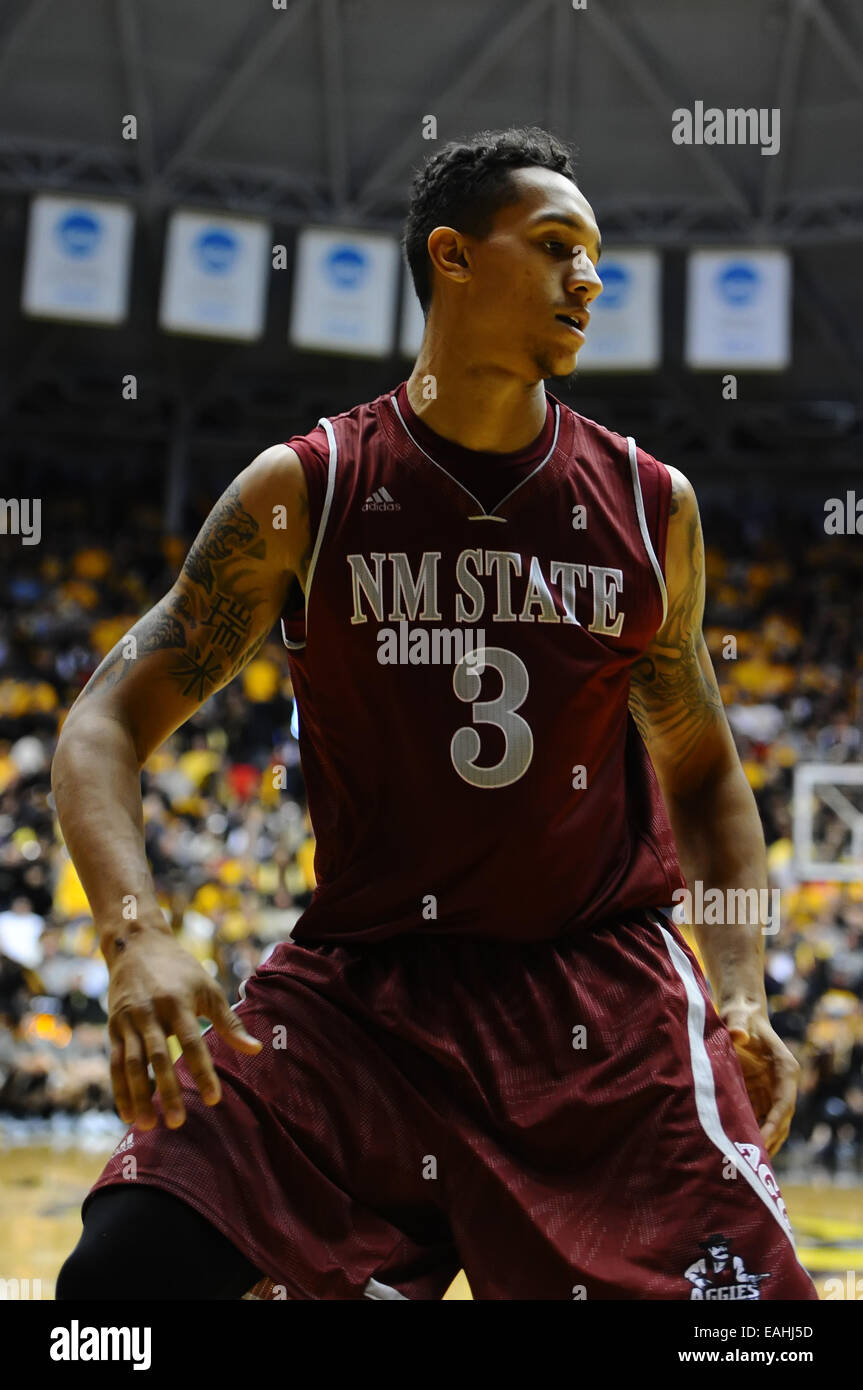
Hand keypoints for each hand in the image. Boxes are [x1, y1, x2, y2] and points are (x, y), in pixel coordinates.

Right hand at [107, 927, 260, 1129]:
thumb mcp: (207, 988)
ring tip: (147, 1125)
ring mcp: (128, 1020)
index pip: (192, 1042)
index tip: (214, 1099)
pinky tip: (127, 1114)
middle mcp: (149, 1012)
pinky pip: (114, 1063)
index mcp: (177, 1002)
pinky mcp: (113, 1027)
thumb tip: (255, 1050)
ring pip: (131, 1064)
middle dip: (167, 1091)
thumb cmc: (180, 970)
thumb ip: (229, 1022)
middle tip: (178, 1122)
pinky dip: (119, 1089)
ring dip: (138, 1096)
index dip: (202, 1071)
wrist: (137, 946)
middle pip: (158, 1057)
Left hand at [720, 998, 799, 1156]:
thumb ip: (738, 1025)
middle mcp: (781, 1084)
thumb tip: (738, 1035)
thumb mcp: (738, 1017)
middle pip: (780, 1120)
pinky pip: (756, 1119)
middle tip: (752, 1163)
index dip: (775, 1123)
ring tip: (746, 1166)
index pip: (784, 1103)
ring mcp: (770, 1091)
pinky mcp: (758, 1094)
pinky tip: (736, 1150)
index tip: (763, 1140)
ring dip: (761, 1143)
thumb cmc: (740, 1016)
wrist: (739, 1015)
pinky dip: (750, 1134)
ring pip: (770, 1124)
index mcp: (785, 1069)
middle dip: (769, 1140)